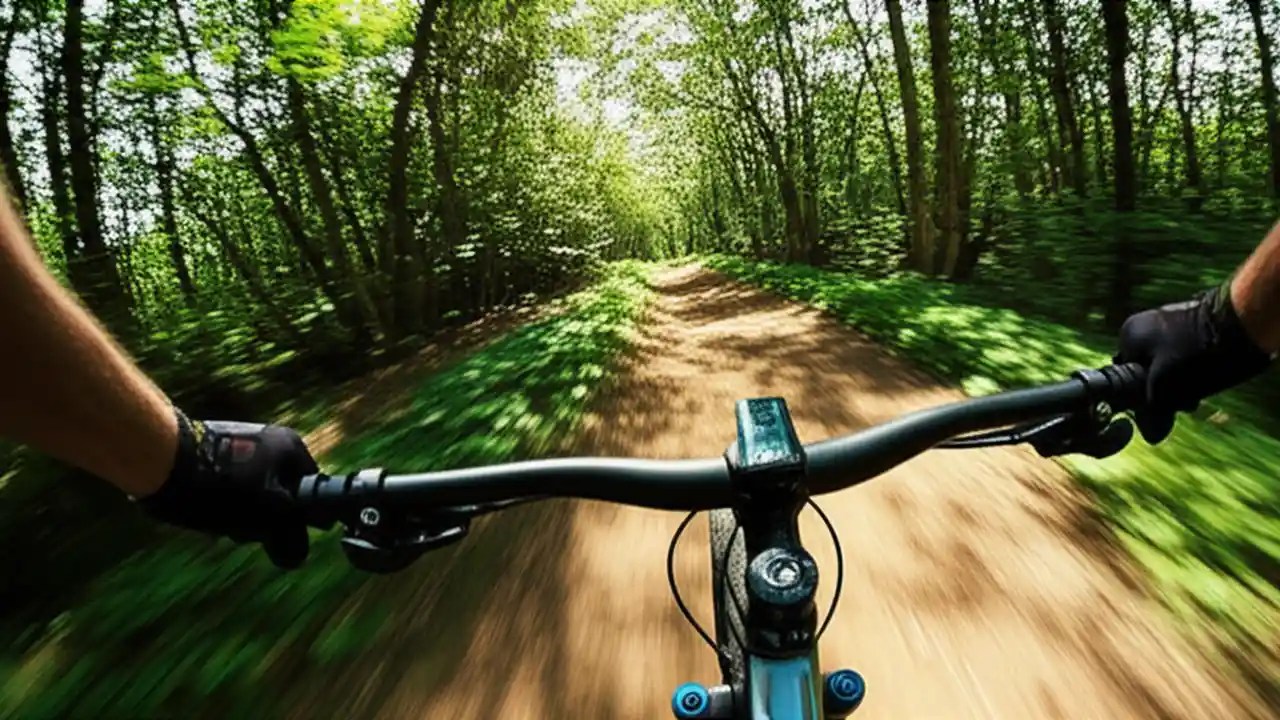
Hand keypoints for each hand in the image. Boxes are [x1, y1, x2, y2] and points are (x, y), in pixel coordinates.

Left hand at [137, 412, 316, 568]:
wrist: (161, 460)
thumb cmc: (223, 485)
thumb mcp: (271, 513)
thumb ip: (293, 534)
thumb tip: (297, 555)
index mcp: (291, 446)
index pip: (311, 492)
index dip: (298, 518)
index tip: (279, 530)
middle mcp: (270, 440)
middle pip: (281, 496)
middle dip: (265, 520)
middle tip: (245, 528)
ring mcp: (239, 447)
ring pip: (254, 497)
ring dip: (242, 517)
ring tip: (221, 521)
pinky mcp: (213, 456)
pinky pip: (229, 489)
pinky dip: (222, 505)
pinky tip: (206, 511)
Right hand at [1115, 279, 1272, 443]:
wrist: (1242, 324)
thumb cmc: (1195, 354)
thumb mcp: (1165, 389)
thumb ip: (1151, 412)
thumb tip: (1151, 436)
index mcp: (1128, 335)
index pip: (1124, 376)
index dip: (1140, 397)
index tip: (1161, 406)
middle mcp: (1144, 324)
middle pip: (1146, 370)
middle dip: (1164, 390)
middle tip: (1184, 401)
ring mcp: (1169, 321)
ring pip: (1167, 364)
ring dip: (1180, 382)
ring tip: (1198, 391)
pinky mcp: (1193, 324)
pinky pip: (1183, 353)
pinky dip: (1192, 368)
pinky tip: (1206, 377)